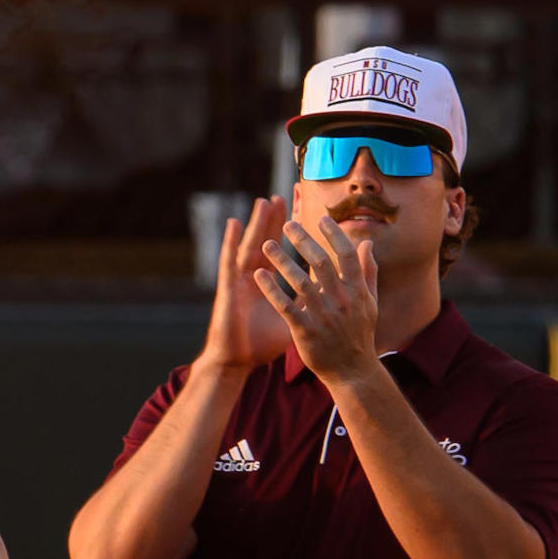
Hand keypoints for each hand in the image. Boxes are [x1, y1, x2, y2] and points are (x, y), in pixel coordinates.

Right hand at [201, 198, 294, 373]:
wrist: (236, 361)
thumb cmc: (260, 343)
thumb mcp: (292, 320)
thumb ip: (308, 302)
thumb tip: (329, 294)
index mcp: (273, 287)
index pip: (287, 255)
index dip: (297, 238)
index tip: (308, 217)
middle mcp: (256, 279)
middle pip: (269, 243)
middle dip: (278, 221)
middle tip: (288, 197)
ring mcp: (241, 282)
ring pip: (251, 245)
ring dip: (258, 223)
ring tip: (266, 201)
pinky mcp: (228, 290)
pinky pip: (230, 262)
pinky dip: (231, 242)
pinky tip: (234, 224)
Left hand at [256, 209, 382, 386]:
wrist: (352, 372)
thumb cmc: (360, 335)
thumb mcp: (370, 303)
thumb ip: (368, 273)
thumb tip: (367, 244)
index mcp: (357, 291)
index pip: (346, 255)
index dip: (334, 234)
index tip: (321, 217)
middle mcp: (341, 301)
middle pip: (321, 263)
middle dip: (304, 240)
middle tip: (287, 224)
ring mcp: (323, 316)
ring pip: (300, 282)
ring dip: (282, 261)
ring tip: (267, 244)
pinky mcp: (305, 331)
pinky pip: (285, 306)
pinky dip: (271, 289)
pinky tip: (258, 274)